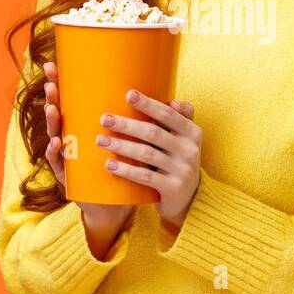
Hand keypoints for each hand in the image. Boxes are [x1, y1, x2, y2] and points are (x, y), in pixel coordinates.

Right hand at [41, 60, 132, 243]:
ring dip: (52, 121)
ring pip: (55, 135)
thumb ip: (148, 121)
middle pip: (59, 112)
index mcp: (85, 126)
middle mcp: (73, 139)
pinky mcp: (68, 177)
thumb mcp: (136, 143)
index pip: (71, 99)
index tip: (54, 64)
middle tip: (50, 81)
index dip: (61, 82)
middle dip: (53, 96)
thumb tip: (177, 99)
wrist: (116, 205)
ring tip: (52, 108)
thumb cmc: (126, 170)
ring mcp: (68, 157)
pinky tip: (55, 143)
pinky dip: (55, 153)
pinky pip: (58, 163)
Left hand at [97, 89, 200, 229]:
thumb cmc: (179, 161)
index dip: (149, 104)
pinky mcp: (172, 188)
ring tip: (100, 140)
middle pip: (154, 133)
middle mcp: (190, 150)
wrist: (190, 198)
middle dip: (127, 125)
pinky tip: (110, 164)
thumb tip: (173, 101)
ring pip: (146, 155)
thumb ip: (180, 120)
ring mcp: (182, 170)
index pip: (168, 115)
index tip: (128, 94)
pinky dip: (126, 170)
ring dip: (121, 146)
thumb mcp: (185, 140)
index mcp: (192, 132)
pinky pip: (145, 177)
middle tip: (104, 118)